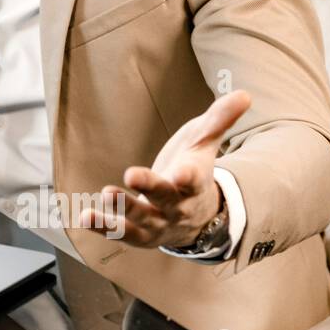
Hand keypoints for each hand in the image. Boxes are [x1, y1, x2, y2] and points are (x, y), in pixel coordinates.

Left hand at [80, 89, 250, 247]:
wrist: (198, 217)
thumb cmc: (194, 168)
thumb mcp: (204, 143)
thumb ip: (219, 120)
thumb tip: (245, 94)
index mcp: (194, 182)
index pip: (195, 180)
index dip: (188, 176)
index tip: (182, 170)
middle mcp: (179, 206)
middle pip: (166, 199)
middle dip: (150, 188)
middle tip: (130, 174)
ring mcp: (160, 222)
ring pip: (143, 220)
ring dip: (124, 209)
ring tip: (106, 192)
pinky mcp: (141, 235)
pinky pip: (123, 233)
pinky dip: (104, 226)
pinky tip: (84, 215)